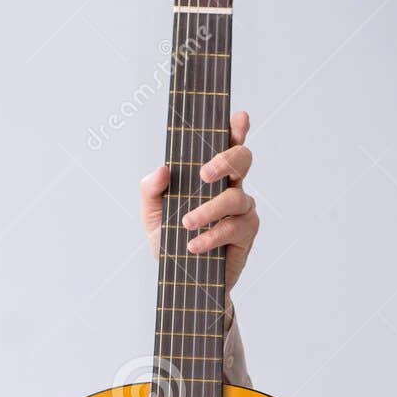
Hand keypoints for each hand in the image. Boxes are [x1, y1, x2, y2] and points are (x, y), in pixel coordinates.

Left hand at [139, 110, 259, 294]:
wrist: (179, 279)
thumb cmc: (169, 239)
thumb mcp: (151, 213)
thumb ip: (150, 189)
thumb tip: (162, 169)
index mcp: (211, 176)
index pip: (227, 145)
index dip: (236, 129)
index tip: (239, 118)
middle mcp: (231, 187)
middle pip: (243, 160)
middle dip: (225, 160)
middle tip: (203, 174)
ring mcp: (242, 210)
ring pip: (235, 198)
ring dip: (209, 210)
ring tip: (186, 224)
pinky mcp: (246, 234)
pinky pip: (233, 228)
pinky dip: (212, 236)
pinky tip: (194, 246)